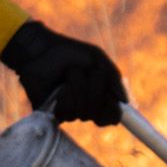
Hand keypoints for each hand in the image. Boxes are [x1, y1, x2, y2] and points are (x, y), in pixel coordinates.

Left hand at [0, 21, 126, 125]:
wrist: (41, 51)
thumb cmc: (70, 53)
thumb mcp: (97, 59)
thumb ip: (113, 78)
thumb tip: (125, 102)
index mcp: (100, 94)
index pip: (112, 115)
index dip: (112, 111)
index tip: (109, 100)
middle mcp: (86, 105)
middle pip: (98, 113)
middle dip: (92, 89)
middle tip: (85, 73)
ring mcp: (71, 110)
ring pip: (82, 113)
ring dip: (77, 89)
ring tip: (68, 76)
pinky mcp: (55, 112)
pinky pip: (66, 113)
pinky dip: (64, 97)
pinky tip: (58, 88)